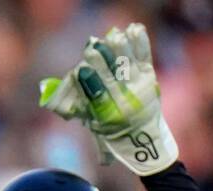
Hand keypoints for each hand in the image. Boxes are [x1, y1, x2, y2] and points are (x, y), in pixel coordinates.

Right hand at [38, 22, 177, 175]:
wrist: (144, 138)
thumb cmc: (112, 131)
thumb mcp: (94, 124)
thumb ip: (81, 106)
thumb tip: (63, 92)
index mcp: (108, 113)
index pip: (95, 92)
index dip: (88, 81)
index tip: (80, 69)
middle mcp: (125, 99)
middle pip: (111, 75)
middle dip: (101, 61)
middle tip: (92, 48)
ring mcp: (139, 86)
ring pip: (128, 63)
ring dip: (121, 48)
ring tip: (114, 37)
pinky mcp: (150, 76)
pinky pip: (145, 56)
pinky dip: (140, 42)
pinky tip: (134, 29)